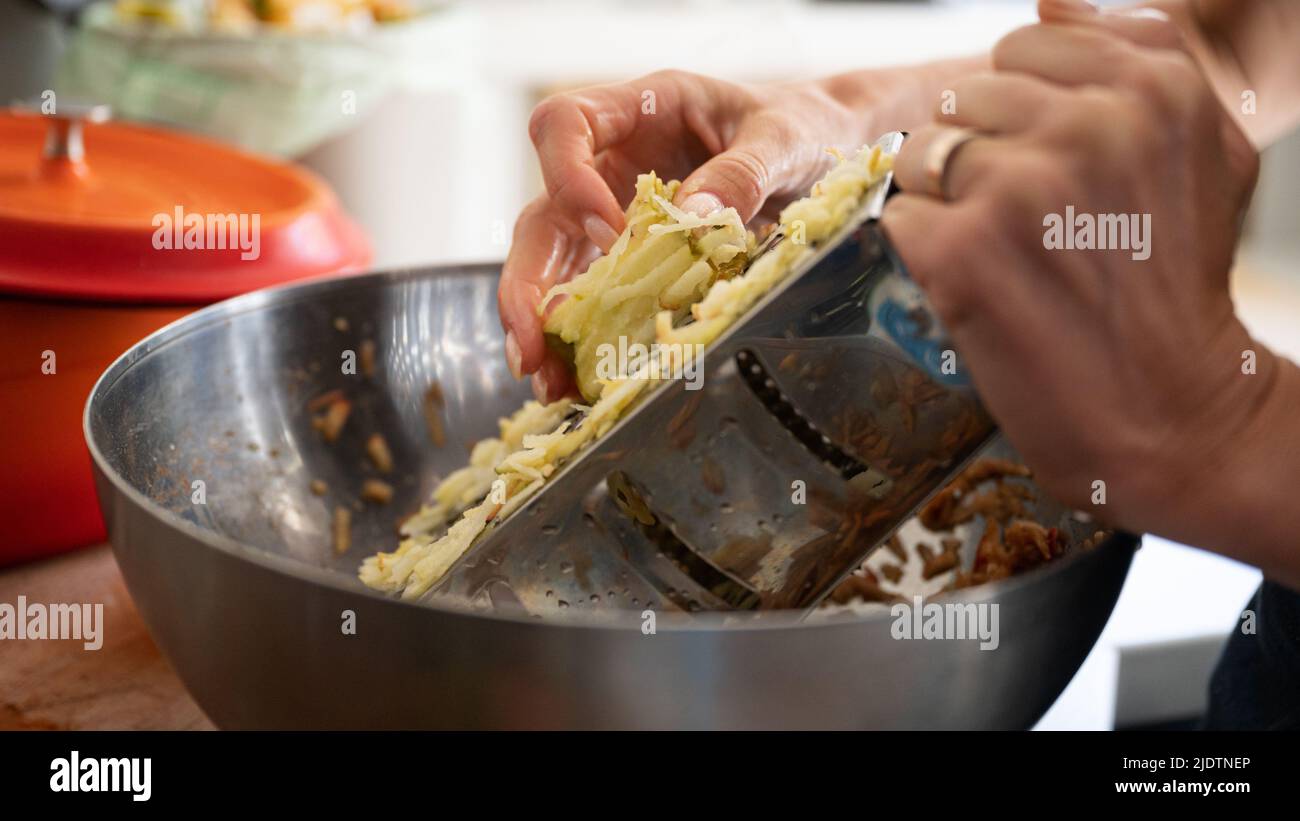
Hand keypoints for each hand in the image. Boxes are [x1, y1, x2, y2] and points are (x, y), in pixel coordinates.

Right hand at [500, 69, 870, 400]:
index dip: (568, 177)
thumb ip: (742, 173)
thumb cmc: (796, 125)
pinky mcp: (632, 253)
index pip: (564, 123)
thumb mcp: (784, 139)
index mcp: (641, 109)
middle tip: (533, 342)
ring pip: (553, 262)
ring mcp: (615, 208)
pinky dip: (580, 335)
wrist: (821, 145)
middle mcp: (613, 160)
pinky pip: (591, 292)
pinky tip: (577, 376)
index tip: (608, 232)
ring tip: (549, 379)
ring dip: (544, 322)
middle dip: (529, 280)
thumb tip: (694, 218)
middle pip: (542, 211)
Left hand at [881, 1, 1297, 577]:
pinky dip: (924, 254)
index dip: (1022, 112)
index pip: (1023, 46)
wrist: (1169, 411)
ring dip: (945, 204)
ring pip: (920, 154)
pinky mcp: (961, 249)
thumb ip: (1140, 57)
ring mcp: (1020, 186)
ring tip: (1006, 257)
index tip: (1051, 169)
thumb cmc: (1176, 283)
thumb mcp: (1204, 149)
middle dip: (979, 156)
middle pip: (962, 99)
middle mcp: (1088, 124)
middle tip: (1030, 225)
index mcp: (1152, 86)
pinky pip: (898, 217)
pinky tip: (979, 288)